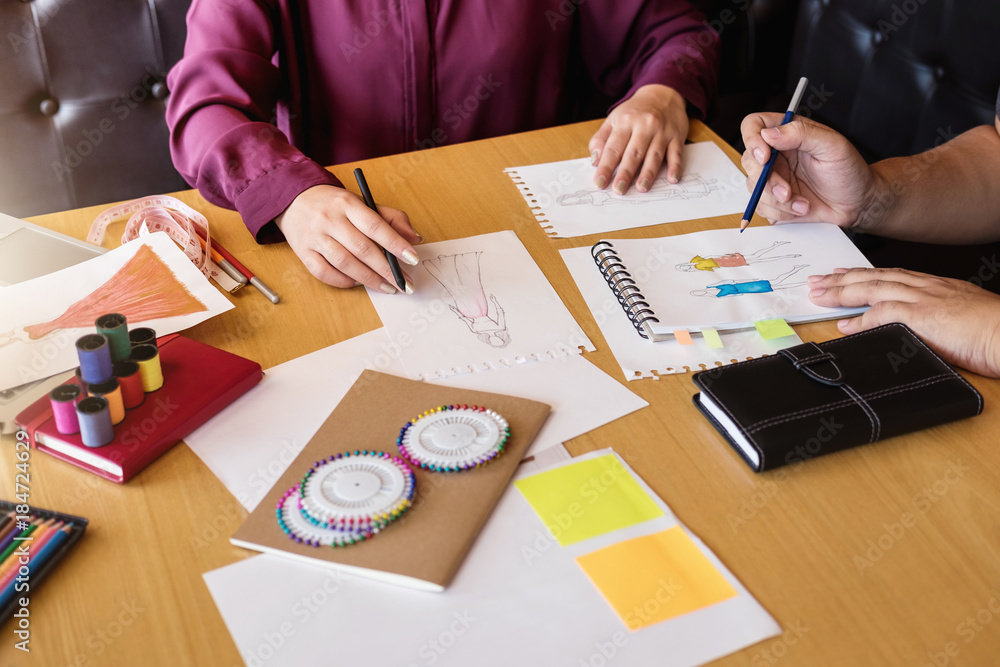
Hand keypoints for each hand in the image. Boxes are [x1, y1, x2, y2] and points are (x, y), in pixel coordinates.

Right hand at [275, 184, 421, 291]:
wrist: (294, 199)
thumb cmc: (335, 205)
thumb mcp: (363, 203)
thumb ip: (391, 218)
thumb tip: (415, 238)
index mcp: (348, 204)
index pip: (376, 225)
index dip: (396, 244)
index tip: (413, 259)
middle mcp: (330, 219)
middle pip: (362, 248)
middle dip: (387, 269)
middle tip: (404, 283)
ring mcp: (314, 236)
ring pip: (345, 263)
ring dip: (369, 279)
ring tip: (388, 287)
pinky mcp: (302, 252)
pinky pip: (323, 272)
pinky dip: (343, 281)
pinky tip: (359, 283)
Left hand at [589, 84, 688, 194]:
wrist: (663, 92)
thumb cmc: (635, 111)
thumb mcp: (614, 119)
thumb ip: (601, 139)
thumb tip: (595, 161)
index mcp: (625, 122)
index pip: (613, 148)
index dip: (605, 167)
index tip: (599, 182)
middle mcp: (644, 126)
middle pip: (633, 153)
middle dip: (625, 173)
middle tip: (618, 190)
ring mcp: (662, 131)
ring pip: (654, 155)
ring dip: (648, 173)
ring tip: (641, 188)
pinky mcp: (677, 136)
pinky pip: (676, 153)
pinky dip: (675, 166)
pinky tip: (672, 178)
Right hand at [740, 114, 881, 228]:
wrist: (857, 204)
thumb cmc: (850, 172)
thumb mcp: (832, 145)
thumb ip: (801, 134)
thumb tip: (770, 134)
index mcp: (788, 134)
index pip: (754, 125)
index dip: (752, 139)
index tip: (765, 157)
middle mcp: (776, 155)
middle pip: (748, 160)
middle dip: (766, 180)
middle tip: (787, 191)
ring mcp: (773, 178)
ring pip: (754, 188)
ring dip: (777, 200)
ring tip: (802, 203)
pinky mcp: (774, 200)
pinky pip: (762, 207)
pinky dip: (781, 212)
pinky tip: (801, 208)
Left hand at [808, 267, 999, 376]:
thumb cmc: (995, 331)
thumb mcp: (961, 317)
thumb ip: (936, 319)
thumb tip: (920, 329)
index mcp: (936, 286)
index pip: (890, 275)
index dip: (862, 274)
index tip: (842, 273)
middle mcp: (926, 287)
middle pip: (873, 278)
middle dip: (841, 279)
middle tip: (816, 281)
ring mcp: (923, 299)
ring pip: (871, 290)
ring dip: (841, 292)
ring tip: (818, 296)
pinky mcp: (921, 316)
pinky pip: (882, 314)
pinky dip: (860, 319)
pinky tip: (843, 325)